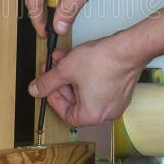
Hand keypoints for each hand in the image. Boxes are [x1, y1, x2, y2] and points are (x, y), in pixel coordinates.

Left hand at [28, 35, 146, 126]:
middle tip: (54, 70)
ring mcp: (116, 102)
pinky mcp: (122, 90)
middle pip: (76, 102)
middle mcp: (106, 113)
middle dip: (62, 83)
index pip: (66, 114)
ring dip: (73, 77)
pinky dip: (87, 76)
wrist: (128, 48)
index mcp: (92, 115)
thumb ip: (47, 82)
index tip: (48, 86)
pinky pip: (99, 87)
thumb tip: (35, 90)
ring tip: (64, 60)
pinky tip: (80, 61)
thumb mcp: (65, 70)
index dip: (53, 98)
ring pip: (87, 92)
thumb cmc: (104, 61)